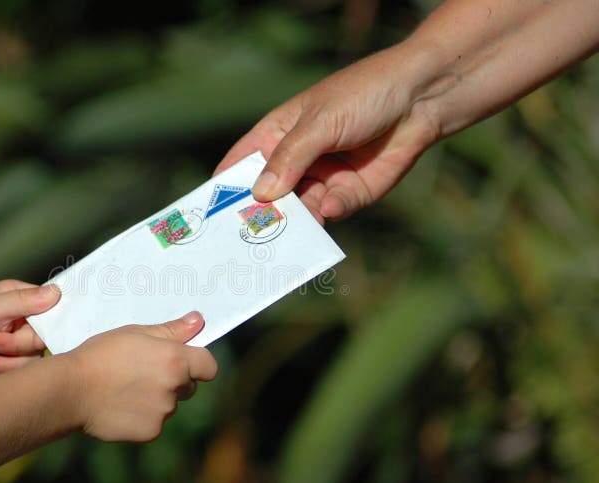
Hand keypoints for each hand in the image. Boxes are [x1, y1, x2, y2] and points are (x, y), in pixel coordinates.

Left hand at [0, 279, 60, 381]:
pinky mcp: (14, 365)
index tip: (30, 325)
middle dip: (18, 341)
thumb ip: (25, 300)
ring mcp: (18, 343)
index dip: (45, 318)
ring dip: (9, 357)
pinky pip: (26, 370)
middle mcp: (22, 319)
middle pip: (45, 334)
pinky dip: (5, 368)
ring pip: (36, 354)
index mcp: (18, 296)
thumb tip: (56, 292)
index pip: (51, 305)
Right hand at [69, 311, 217, 441]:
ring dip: (157, 398)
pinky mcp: (150, 432)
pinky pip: (154, 422)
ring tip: (125, 387)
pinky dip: (143, 416)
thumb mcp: (136, 333)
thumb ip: (171, 330)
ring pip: (170, 405)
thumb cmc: (101, 355)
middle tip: (144, 371)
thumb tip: (198, 321)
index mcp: (175, 360)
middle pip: (189, 386)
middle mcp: (175, 388)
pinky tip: (120, 404)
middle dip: (175, 380)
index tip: (183, 360)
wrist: (71, 390)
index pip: (209, 366)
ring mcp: (163, 413)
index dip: (199, 362)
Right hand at [215, 43, 439, 223]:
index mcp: (276, 135)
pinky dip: (326, 216)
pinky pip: (330, 212)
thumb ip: (290, 158)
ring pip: (298, 210)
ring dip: (294, 221)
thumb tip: (261, 195)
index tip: (210, 213)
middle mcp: (295, 162)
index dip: (225, 187)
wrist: (422, 98)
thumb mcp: (320, 122)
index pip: (241, 164)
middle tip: (247, 236)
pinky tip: (326, 212)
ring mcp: (321, 180)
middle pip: (268, 195)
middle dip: (260, 214)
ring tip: (287, 234)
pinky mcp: (349, 194)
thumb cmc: (364, 94)